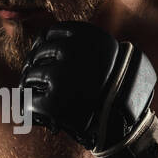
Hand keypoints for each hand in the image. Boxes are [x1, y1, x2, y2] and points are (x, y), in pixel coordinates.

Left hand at [20, 20, 157, 157]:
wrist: (129, 124)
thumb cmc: (114, 90)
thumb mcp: (103, 56)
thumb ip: (78, 48)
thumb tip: (39, 45)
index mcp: (85, 35)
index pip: (47, 34)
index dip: (40, 47)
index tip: (40, 59)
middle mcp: (72, 50)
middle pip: (36, 55)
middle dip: (34, 69)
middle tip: (35, 83)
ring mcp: (61, 76)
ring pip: (29, 77)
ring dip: (30, 88)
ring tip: (39, 99)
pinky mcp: (53, 102)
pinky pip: (28, 102)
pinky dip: (29, 109)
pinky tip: (35, 113)